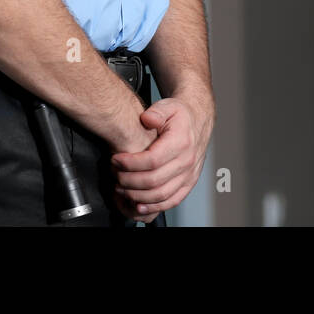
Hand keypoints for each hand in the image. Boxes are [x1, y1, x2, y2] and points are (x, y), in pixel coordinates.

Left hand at [110, 87, 213, 222]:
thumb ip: (156, 111)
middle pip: (154, 180)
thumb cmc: (180, 116)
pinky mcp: (188, 183)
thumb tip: (146, 119)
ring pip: (161, 195)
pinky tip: (139, 205)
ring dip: (137, 196)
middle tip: (115, 175)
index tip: (115, 160)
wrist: (198, 122)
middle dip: (129, 181)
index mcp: (181, 142)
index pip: (152, 160)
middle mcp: (187, 161)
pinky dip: (154, 207)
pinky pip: (172, 201)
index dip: (130, 163)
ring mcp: (189, 175)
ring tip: (121, 189)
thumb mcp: (168, 106)